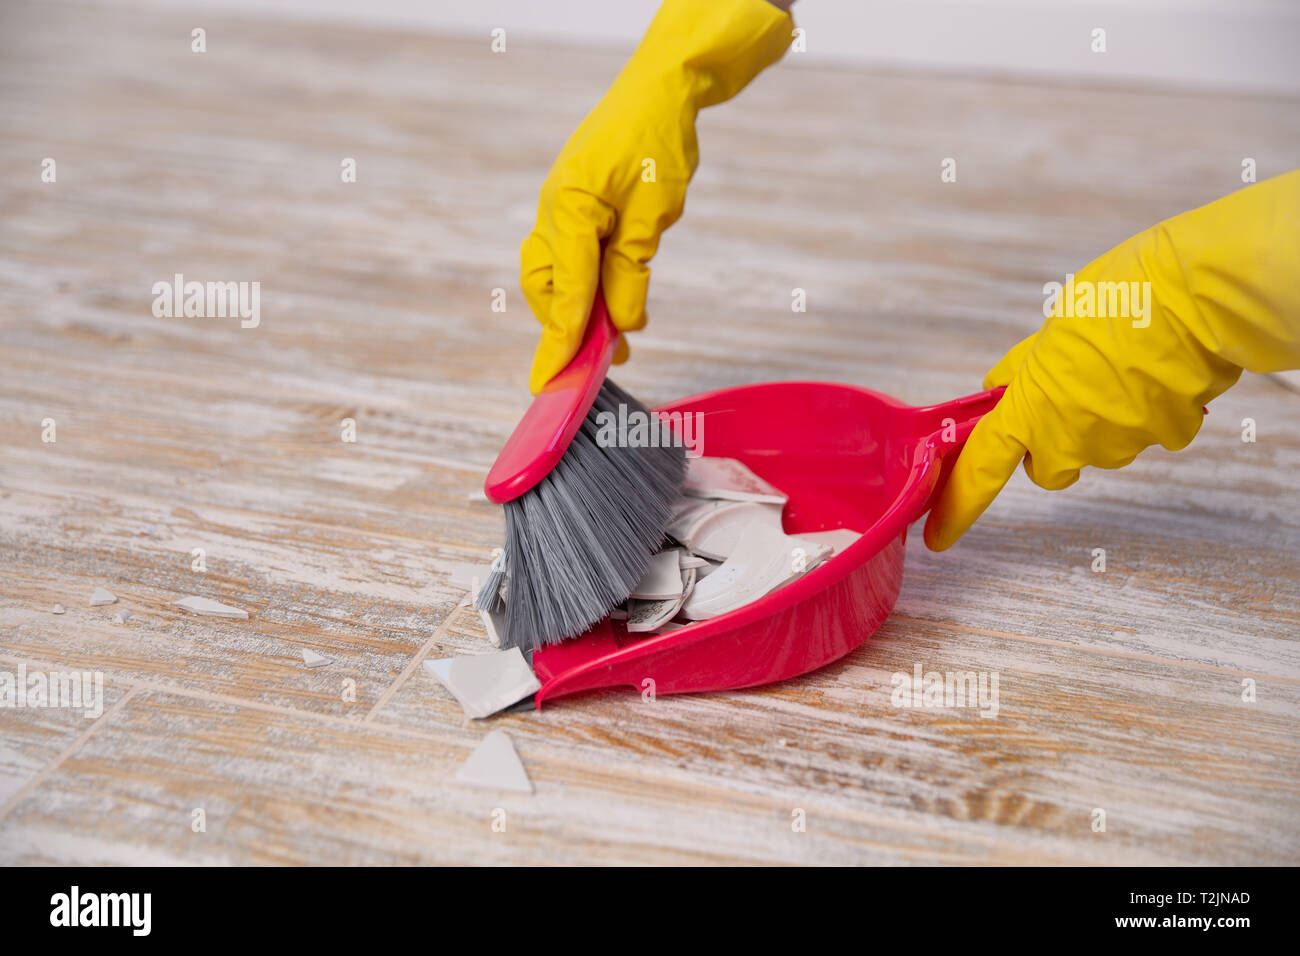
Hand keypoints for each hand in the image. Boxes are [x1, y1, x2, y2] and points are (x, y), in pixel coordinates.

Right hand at [520, 0, 792, 392]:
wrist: (658, 93)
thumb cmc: (657, 143)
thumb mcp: (655, 212)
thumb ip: (632, 270)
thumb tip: (622, 324)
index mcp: (569, 208)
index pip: (565, 289)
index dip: (562, 340)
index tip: (553, 381)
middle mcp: (554, 212)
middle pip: (548, 288)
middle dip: (570, 326)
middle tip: (607, 358)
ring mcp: (560, 211)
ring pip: (555, 278)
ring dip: (581, 310)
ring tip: (618, 337)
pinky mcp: (573, 213)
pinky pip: (571, 261)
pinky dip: (588, 287)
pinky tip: (617, 300)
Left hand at [925, 169, 1299, 549]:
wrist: (1200, 298)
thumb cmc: (1119, 300)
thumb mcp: (1051, 329)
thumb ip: (1024, 370)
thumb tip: (1004, 387)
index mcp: (1027, 410)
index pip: (980, 472)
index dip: (957, 506)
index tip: (937, 535)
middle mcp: (1069, 440)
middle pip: (1048, 466)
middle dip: (1052, 441)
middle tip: (1069, 390)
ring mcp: (1119, 444)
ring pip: (1101, 446)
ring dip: (1106, 417)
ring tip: (1125, 363)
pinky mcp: (1165, 440)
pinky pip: (1149, 431)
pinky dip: (1151, 409)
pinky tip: (1161, 371)